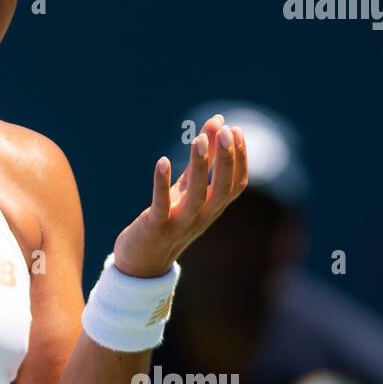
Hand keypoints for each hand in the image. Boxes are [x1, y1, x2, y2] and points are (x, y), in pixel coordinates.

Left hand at [111, 114, 248, 277]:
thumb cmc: (169, 217)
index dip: (240, 159)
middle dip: (226, 160)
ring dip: (200, 168)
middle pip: (222, 189)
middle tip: (227, 131)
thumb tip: (218, 122)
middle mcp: (202, 218)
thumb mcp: (188, 187)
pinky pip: (161, 205)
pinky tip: (161, 162)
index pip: (236, 184)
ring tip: (198, 140)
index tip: (236, 130)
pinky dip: (161, 183)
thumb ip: (204, 158)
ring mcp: (179, 224)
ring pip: (196, 197)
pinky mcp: (155, 227)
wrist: (143, 261)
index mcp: (213, 208)